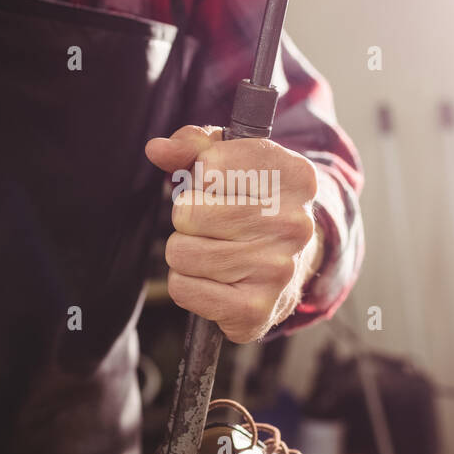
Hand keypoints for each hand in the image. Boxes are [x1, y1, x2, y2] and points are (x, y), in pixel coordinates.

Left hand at [145, 124, 323, 343]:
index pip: (210, 164)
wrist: (294, 264)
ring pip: (180, 252)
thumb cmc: (255, 203)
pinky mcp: (255, 309)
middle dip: (189, 217)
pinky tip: (215, 279)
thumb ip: (194, 144)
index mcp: (295, 177)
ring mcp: (277, 270)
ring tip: (215, 250)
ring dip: (186, 251)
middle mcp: (294, 224)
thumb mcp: (235, 161)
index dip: (203, 177)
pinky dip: (187, 284)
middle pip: (188, 213)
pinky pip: (182, 288)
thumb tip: (158, 150)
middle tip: (215, 225)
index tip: (224, 187)